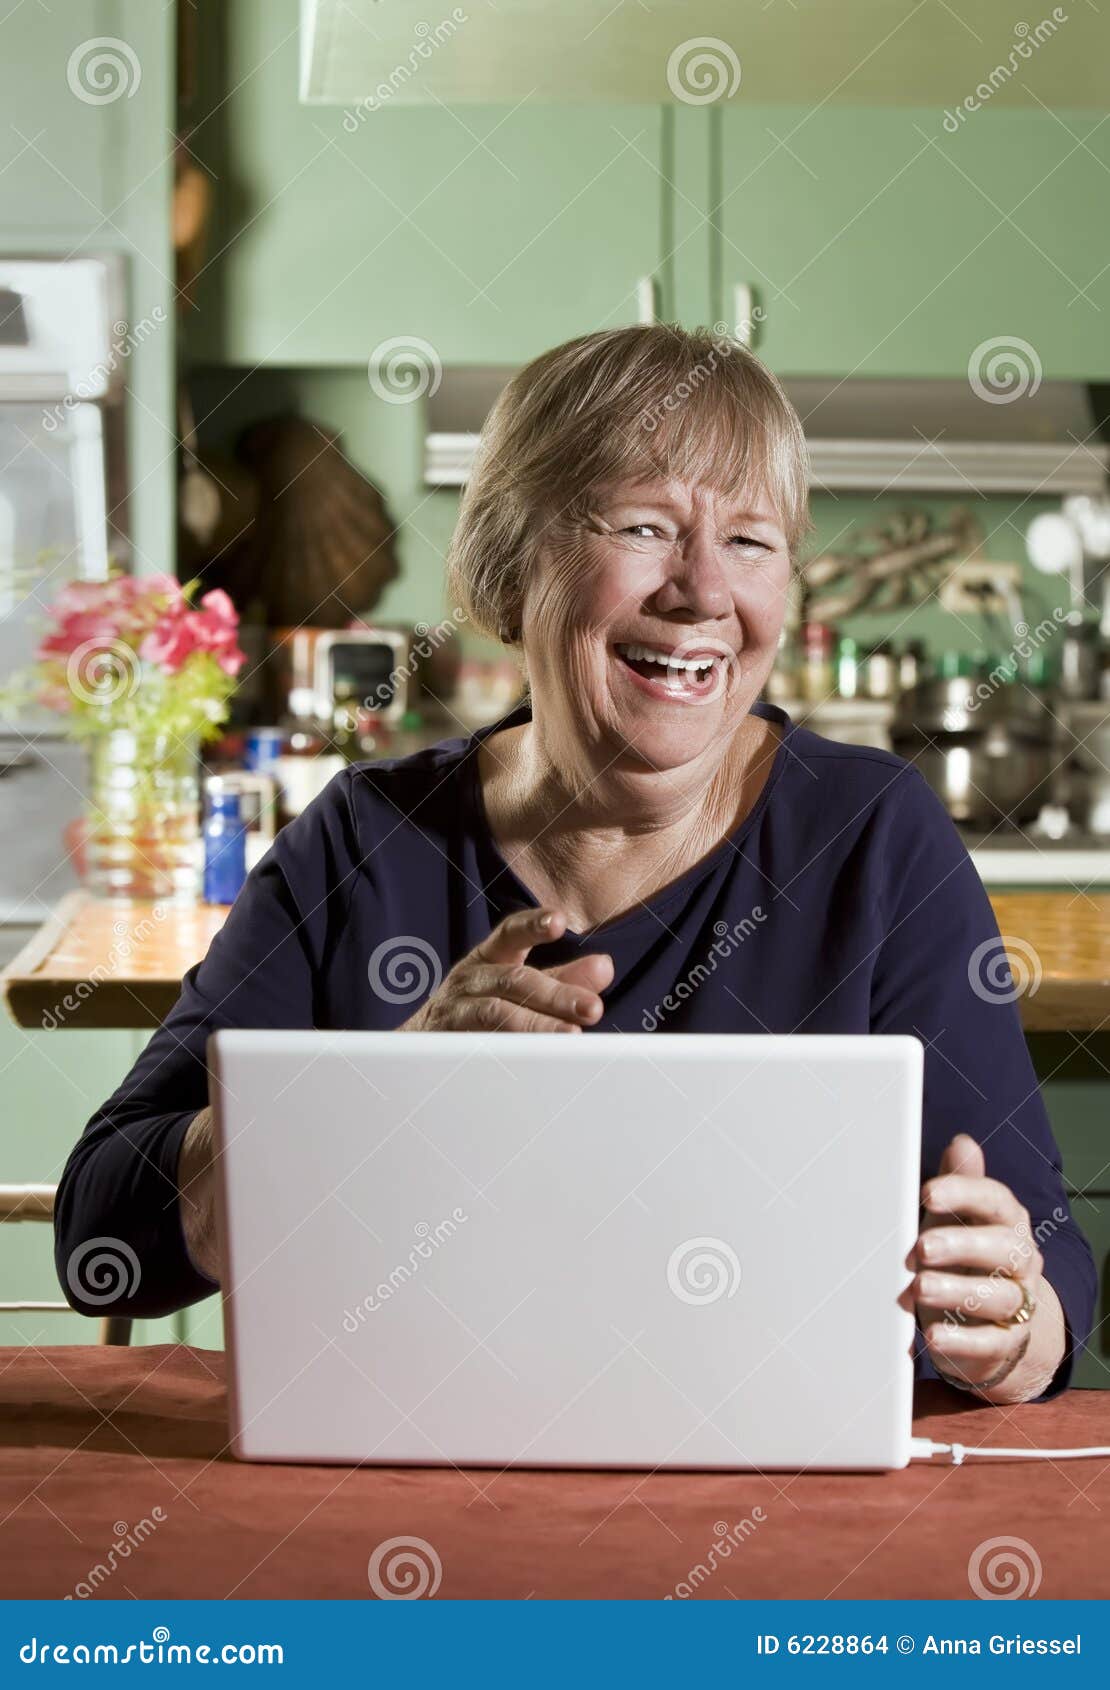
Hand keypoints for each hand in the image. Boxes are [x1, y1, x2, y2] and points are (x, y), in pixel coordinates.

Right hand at [401, 907, 613, 1033]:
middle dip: (556, 994)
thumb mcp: (520, 985)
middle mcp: (472, 978)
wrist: (421, 1041)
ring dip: (536, 1025)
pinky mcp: (449, 1043)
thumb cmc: (480, 1005)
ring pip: (497, 1014)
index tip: (557, 921)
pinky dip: (508, 1053)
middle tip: (592, 1008)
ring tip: (570, 1035)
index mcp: (490, 957)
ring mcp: (456, 1010)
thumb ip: (563, 978)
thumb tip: (604, 967)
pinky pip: (479, 1047)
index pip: (511, 933)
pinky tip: (535, 1061)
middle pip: (515, 980)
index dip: (533, 925)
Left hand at [913, 1133, 1063, 1401]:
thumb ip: (959, 1183)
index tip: (927, 1192)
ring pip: (998, 1296)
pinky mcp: (1007, 1341)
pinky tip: (934, 1335)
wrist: (989, 1320)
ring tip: (920, 1289)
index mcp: (1007, 1221)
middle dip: (961, 1245)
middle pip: (1003, 1249)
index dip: (963, 1194)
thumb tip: (962, 1142)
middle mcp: (1020, 1259)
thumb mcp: (956, 1216)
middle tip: (921, 1247)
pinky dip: (962, 1339)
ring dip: (957, 1292)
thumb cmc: (962, 1254)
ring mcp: (1018, 1302)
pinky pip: (991, 1342)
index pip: (995, 1201)